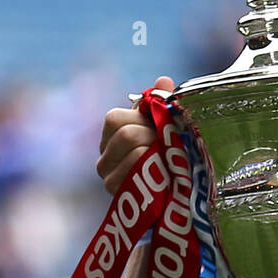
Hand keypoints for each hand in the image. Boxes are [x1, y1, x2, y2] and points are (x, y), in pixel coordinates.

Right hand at [96, 74, 174, 194]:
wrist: (173, 197)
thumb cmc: (166, 157)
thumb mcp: (163, 128)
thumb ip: (161, 104)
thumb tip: (164, 80)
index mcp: (112, 134)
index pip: (115, 119)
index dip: (141, 121)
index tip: (156, 130)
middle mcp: (104, 154)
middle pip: (127, 135)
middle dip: (153, 138)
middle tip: (165, 148)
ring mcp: (107, 175)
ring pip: (135, 153)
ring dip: (157, 155)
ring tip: (166, 162)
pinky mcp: (116, 192)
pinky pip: (137, 173)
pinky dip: (154, 171)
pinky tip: (162, 176)